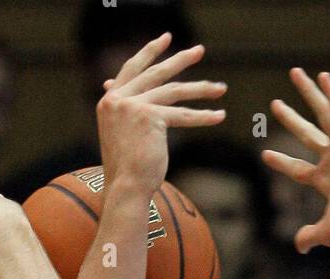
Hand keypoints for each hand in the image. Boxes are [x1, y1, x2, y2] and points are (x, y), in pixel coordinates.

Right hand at [98, 33, 226, 195]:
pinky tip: (219, 115)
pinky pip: (183, 115)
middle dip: (181, 60)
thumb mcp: (121, 133)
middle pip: (156, 73)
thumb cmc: (126, 169)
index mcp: (109, 101)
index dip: (150, 52)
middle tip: (200, 51)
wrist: (124, 188)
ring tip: (220, 88)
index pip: (133, 69)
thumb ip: (126, 112)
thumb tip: (133, 97)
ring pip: (174, 92)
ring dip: (200, 89)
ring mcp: (133, 106)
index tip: (166, 39)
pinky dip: (203, 116)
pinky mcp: (151, 118)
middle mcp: (118, 99)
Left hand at [262, 69, 329, 252]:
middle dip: (291, 119)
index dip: (282, 161)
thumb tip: (299, 246)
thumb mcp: (328, 232)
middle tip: (275, 104)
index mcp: (328, 182)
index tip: (265, 153)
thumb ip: (310, 235)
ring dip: (309, 94)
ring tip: (295, 73)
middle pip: (307, 134)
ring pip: (323, 115)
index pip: (299, 169)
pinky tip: (323, 77)